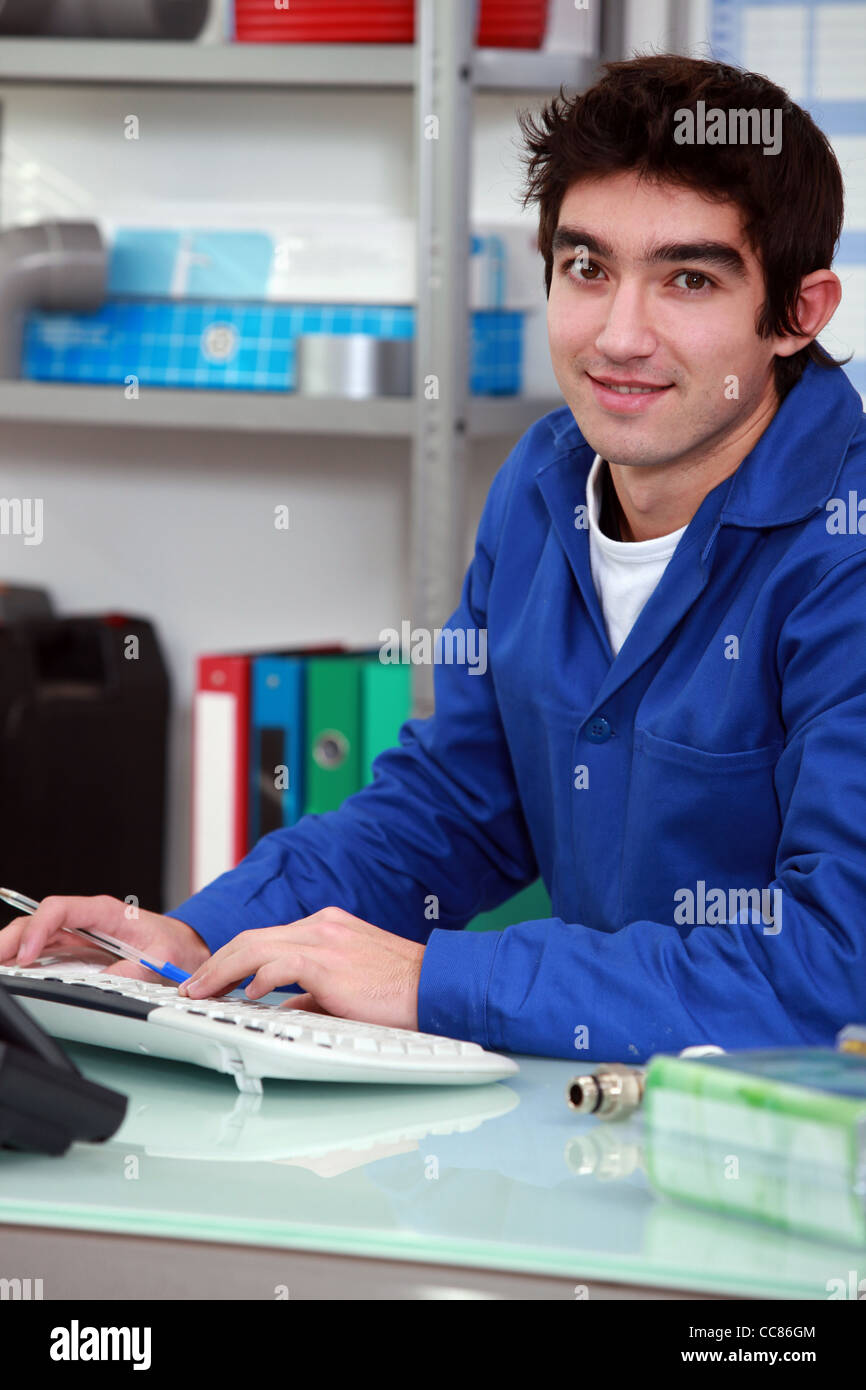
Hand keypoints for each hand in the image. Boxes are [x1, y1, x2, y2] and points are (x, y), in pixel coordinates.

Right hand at [0, 895, 210, 981]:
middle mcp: (86, 918)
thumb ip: (135, 969)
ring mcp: (77, 932)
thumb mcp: (162, 957)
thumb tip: (109, 981)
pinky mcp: (73, 948)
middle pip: (37, 920)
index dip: (39, 928)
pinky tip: (12, 971)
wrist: (182, 946)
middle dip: (12, 939)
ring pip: (33, 934)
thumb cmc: (172, 944)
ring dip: (12, 949)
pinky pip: (40, 948)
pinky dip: (21, 959)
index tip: (28, 954)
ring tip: (0, 967)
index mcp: (106, 912)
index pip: (61, 909)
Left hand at [179, 906, 424, 1030]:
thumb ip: (313, 992)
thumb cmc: (399, 992)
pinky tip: (245, 993)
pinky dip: (255, 977)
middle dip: (217, 963)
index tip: (213, 979)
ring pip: (256, 945)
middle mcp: (321, 926)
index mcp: (326, 927)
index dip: (233, 959)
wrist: (435, 987)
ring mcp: (324, 939)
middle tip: (193, 985)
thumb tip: (283, 1008)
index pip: (266, 938)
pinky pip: (279, 963)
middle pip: (252, 937)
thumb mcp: (348, 986)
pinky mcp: (329, 960)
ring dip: (222, 970)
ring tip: (200, 990)